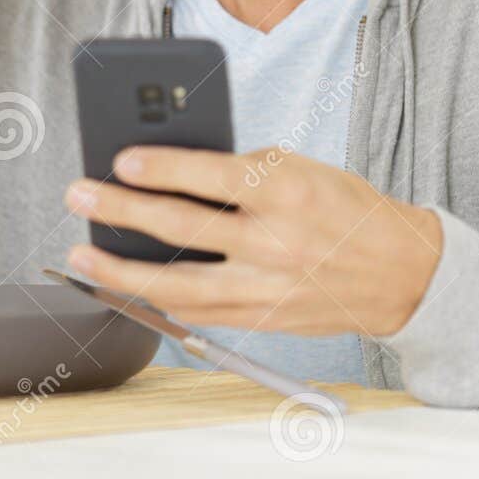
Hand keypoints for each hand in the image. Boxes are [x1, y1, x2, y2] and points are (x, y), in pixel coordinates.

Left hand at [63, 147, 442, 337]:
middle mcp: (276, 242)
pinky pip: (197, 312)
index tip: (121, 159)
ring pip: (177, 284)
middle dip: (121, 211)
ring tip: (83, 254)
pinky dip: (156, 299)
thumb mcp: (302, 169)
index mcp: (288, 191)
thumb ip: (243, 171)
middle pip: (182, 228)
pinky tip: (126, 286)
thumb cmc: (344, 209)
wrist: (399, 273)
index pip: (212, 175)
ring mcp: (266, 287)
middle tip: (79, 195)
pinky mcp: (262, 319)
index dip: (162, 167)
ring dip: (120, 271)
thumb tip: (174, 172)